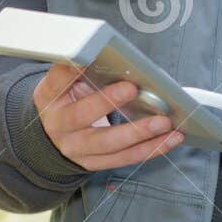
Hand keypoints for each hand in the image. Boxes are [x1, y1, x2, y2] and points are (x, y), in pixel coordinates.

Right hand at [33, 65, 183, 170]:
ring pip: (108, 144)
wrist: (53, 138)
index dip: (70, 71)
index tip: (86, 58)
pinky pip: (125, 158)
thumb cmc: (69, 100)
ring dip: (139, 133)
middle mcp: (59, 124)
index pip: (57, 81)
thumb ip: (87, 72)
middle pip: (81, 116)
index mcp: (49, 97)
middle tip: (132, 89)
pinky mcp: (93, 163)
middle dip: (107, 102)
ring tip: (164, 122)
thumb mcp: (68, 84)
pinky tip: (171, 139)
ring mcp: (76, 148)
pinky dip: (151, 149)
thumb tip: (122, 61)